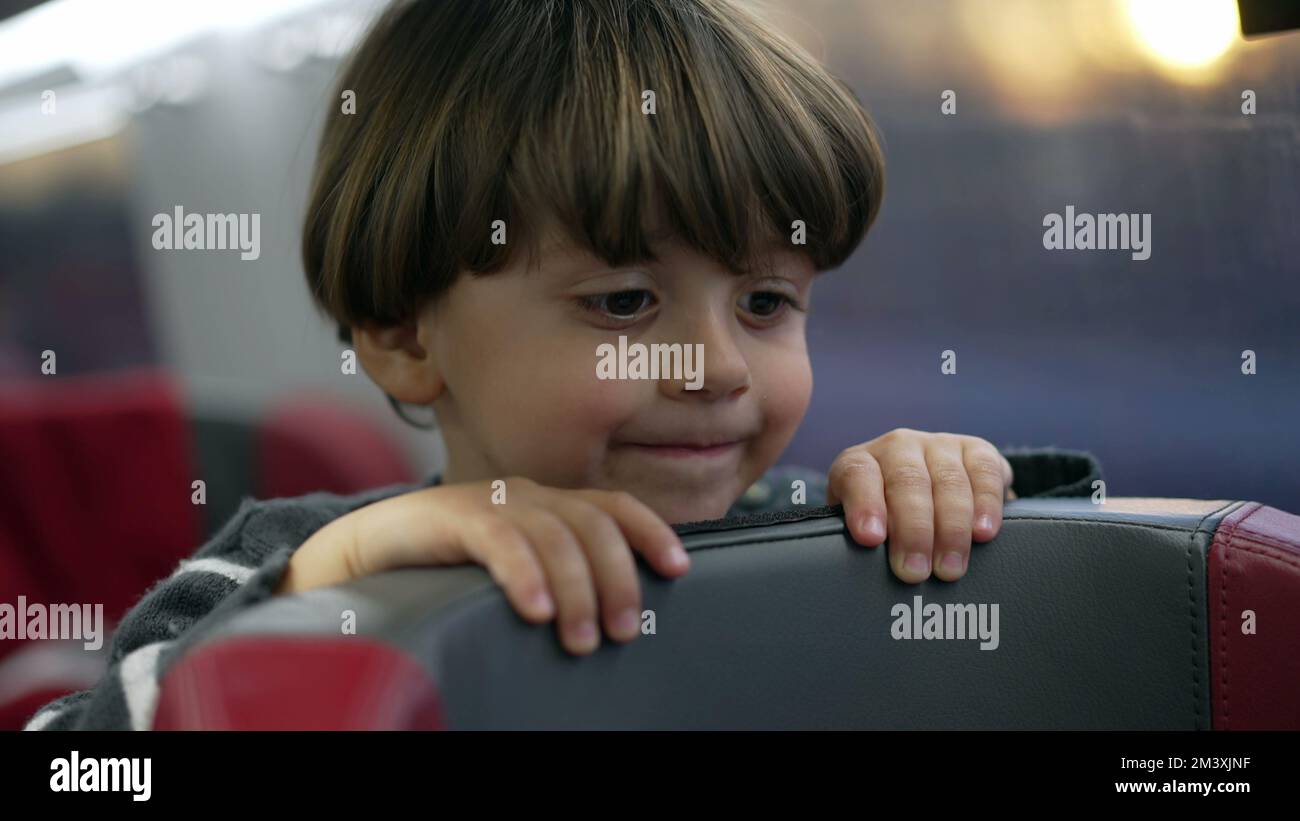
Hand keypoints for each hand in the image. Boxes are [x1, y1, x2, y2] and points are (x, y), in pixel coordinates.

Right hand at [346, 478, 688, 654]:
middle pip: (593, 525)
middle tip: (623, 630)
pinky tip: (536, 611)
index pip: (613, 507)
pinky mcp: (452, 516)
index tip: (678, 568)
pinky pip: (500, 543)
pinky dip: (524, 577)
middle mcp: (527, 494)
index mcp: (547, 503)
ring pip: (554, 537)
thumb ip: (557, 573)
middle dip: (617, 578)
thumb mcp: (515, 565)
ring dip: (576, 591)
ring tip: (582, 639)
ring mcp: (491, 501)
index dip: (650, 532)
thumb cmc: (449, 564)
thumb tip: (610, 615)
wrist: (369, 546)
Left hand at [825, 429, 1013, 582]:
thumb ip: (864, 539)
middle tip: (914, 571)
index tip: (871, 539)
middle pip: (907, 481)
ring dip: (951, 529)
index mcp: (860, 462)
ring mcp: (938, 444)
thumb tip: (869, 566)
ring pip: (948, 480)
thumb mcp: (866, 527)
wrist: (924, 494)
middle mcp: (898, 446)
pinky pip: (985, 472)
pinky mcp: (976, 450)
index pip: (858, 475)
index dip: (865, 505)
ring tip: (949, 567)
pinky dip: (986, 504)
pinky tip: (983, 533)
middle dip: (913, 531)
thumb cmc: (886, 521)